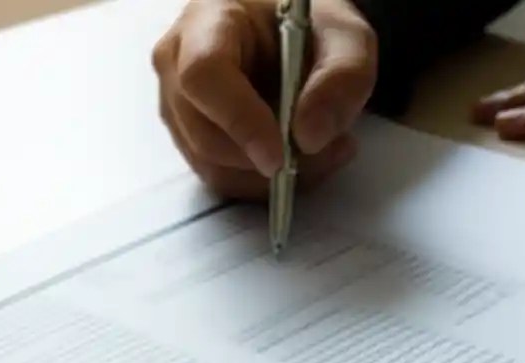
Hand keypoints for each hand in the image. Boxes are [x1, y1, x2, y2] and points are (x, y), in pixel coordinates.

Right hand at [152, 0, 376, 197]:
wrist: (292, 33)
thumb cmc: (309, 27)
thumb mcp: (346, 38)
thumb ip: (342, 78)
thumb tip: (309, 138)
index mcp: (210, 19)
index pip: (204, 75)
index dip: (239, 121)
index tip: (280, 155)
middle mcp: (178, 61)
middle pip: (204, 133)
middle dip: (264, 160)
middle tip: (327, 151)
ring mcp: (177, 102)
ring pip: (210, 164)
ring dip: (269, 177)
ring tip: (323, 154)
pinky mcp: (189, 136)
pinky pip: (219, 175)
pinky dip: (262, 182)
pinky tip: (299, 161)